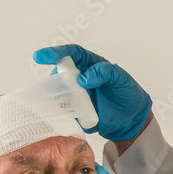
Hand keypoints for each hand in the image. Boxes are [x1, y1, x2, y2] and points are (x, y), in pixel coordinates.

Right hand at [33, 44, 152, 142]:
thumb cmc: (128, 94)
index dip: (55, 53)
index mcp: (90, 64)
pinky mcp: (75, 111)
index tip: (41, 56)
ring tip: (64, 102)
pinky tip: (62, 114)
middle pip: (60, 73)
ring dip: (55, 96)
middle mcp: (79, 77)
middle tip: (57, 86)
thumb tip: (83, 78)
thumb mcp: (122, 79)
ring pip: (58, 91)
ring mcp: (76, 94)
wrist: (131, 120)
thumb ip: (105, 72)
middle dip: (54, 78)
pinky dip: (59, 111)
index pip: (71, 54)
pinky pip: (62, 109)